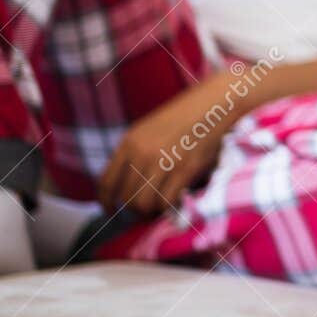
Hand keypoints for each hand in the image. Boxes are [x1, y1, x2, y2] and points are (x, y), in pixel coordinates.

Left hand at [97, 80, 232, 217]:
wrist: (211, 105)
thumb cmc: (182, 118)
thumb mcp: (148, 130)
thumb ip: (134, 154)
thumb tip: (127, 186)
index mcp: (129, 142)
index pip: (107, 182)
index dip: (105, 201)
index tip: (110, 208)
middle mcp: (142, 154)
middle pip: (126, 197)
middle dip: (133, 208)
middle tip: (144, 209)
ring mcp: (163, 162)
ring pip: (144, 204)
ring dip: (150, 211)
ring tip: (158, 207)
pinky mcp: (185, 170)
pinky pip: (167, 201)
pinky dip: (168, 208)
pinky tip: (174, 203)